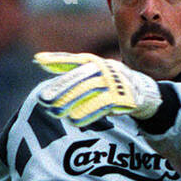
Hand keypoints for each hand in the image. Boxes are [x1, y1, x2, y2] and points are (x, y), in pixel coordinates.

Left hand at [35, 52, 161, 126]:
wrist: (143, 92)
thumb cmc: (109, 82)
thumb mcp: (91, 74)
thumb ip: (69, 69)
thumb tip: (39, 60)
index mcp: (94, 62)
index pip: (72, 60)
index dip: (56, 60)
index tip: (37, 61)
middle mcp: (104, 68)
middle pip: (79, 78)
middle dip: (61, 88)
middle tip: (43, 99)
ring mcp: (114, 82)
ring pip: (90, 90)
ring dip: (72, 101)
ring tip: (56, 112)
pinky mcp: (123, 97)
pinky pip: (103, 104)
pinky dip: (89, 112)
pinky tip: (75, 120)